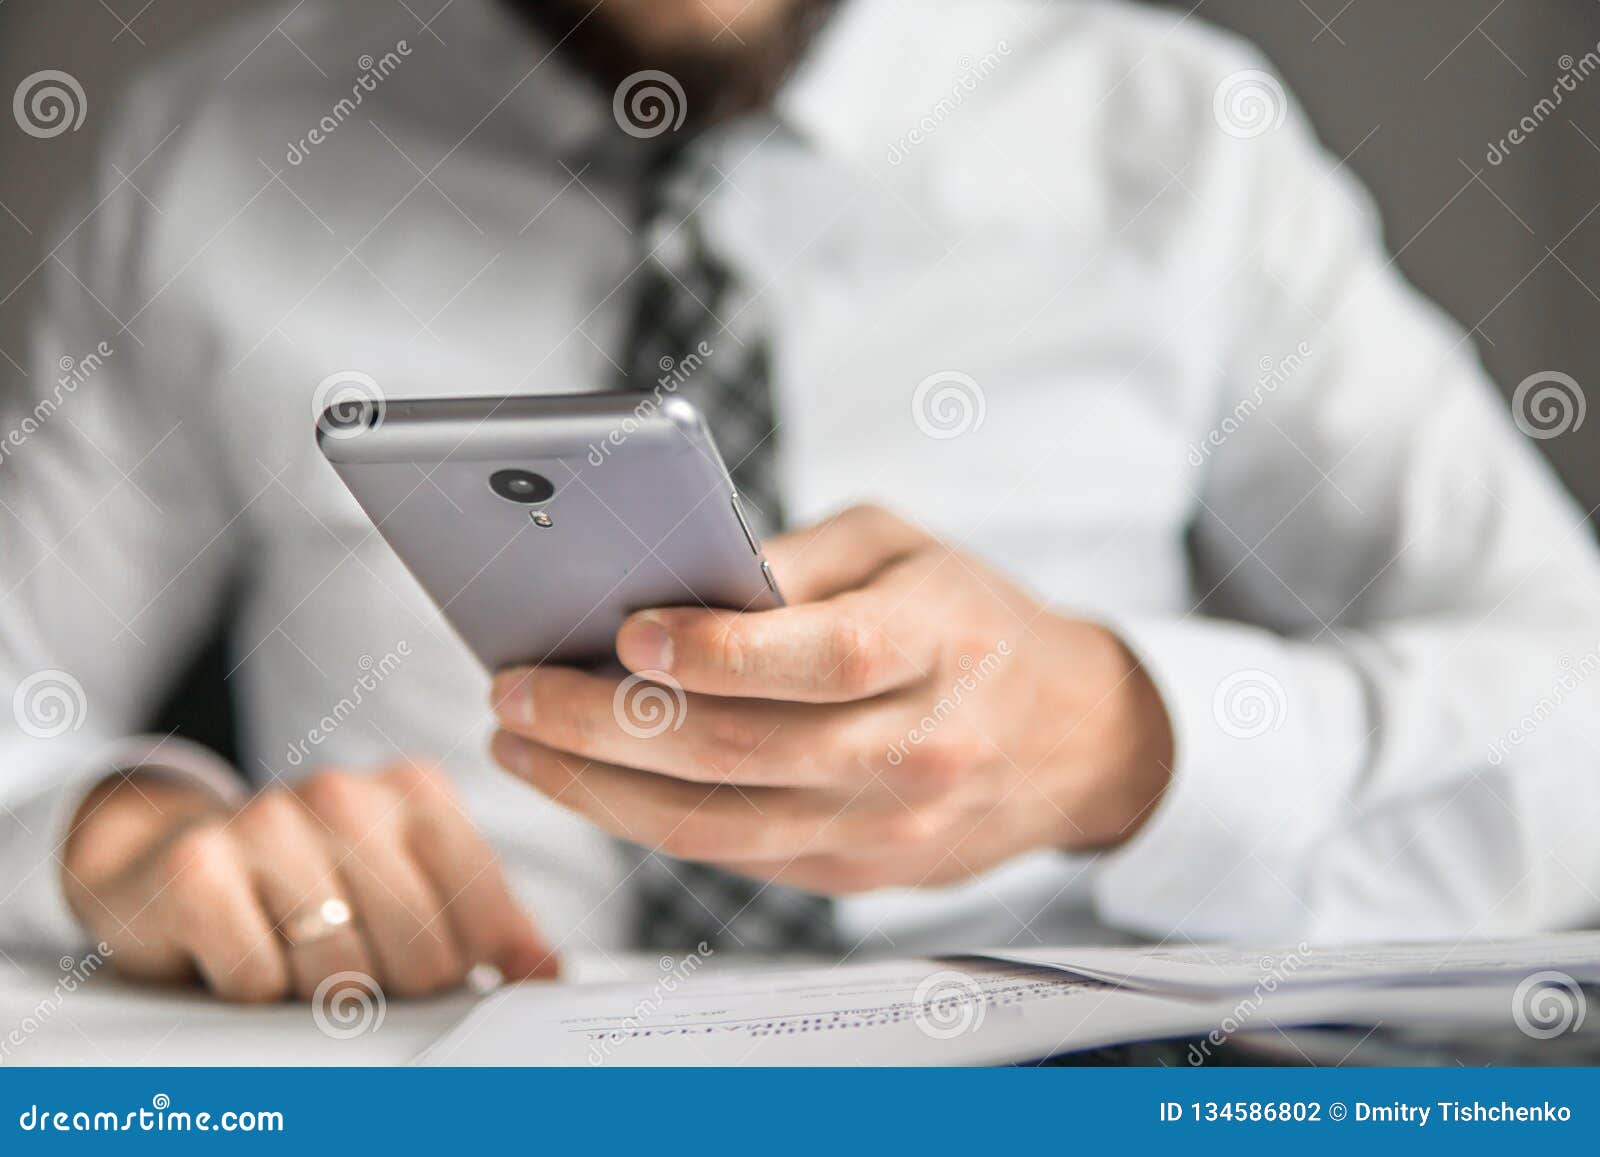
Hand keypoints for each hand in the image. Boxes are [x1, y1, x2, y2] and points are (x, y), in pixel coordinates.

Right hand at [63, 761, 555, 1002]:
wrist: (172, 861)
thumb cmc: (312, 882)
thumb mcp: (411, 885)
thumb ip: (488, 923)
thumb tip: (548, 975)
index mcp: (416, 792)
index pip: (483, 910)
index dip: (464, 964)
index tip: (443, 969)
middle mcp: (345, 793)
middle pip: (420, 950)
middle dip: (393, 984)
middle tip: (358, 965)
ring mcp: (267, 821)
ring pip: (341, 971)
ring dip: (320, 990)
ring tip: (297, 951)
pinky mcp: (196, 867)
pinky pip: (258, 976)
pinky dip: (254, 987)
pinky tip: (243, 947)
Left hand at [489, 504, 1172, 894]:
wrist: (1069, 739)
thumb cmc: (969, 619)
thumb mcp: (904, 549)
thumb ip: (802, 561)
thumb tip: (677, 582)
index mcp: (942, 646)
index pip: (828, 659)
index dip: (724, 651)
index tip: (625, 628)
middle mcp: (922, 750)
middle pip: (746, 753)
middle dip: (610, 726)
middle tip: (517, 692)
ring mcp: (890, 828)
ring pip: (722, 827)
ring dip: (603, 791)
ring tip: (523, 747)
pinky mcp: (858, 874)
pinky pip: (735, 854)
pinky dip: (649, 819)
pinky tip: (591, 779)